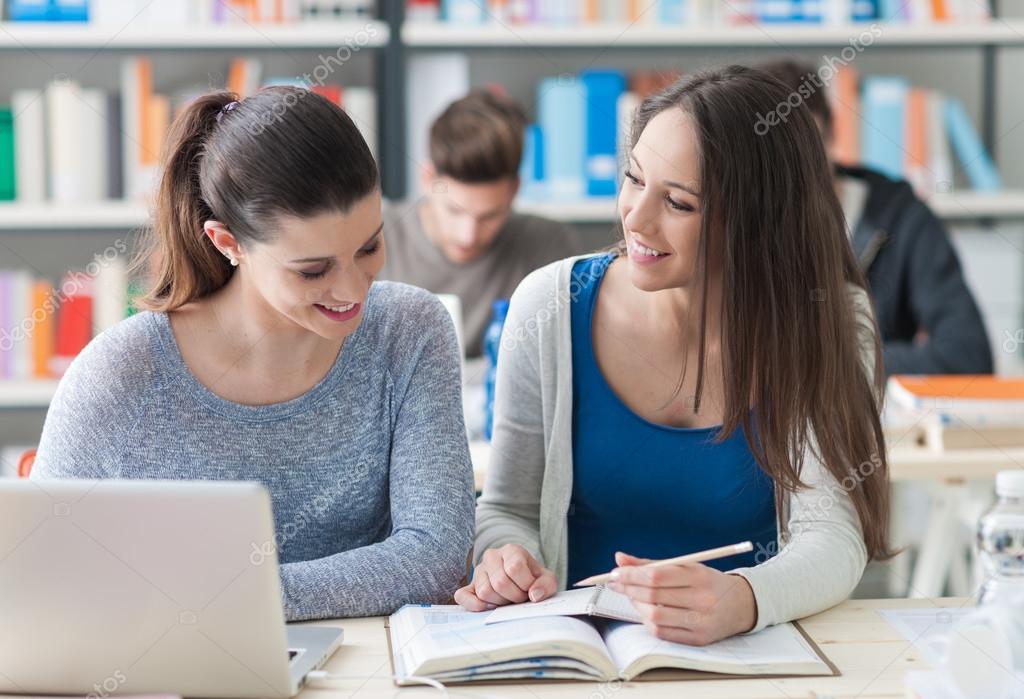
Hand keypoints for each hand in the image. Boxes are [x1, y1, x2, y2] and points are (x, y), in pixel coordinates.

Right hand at [454, 544, 557, 611]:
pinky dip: (474, 605)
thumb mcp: (546, 579)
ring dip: (500, 602)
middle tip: (520, 598)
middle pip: (500, 582)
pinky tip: (488, 607)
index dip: (525, 585)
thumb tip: (534, 595)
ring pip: (485, 591)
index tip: (530, 590)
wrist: (521, 581)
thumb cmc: (533, 579)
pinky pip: (462, 596)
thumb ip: (546, 585)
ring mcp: (478, 571)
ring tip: (508, 599)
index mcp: (511, 550)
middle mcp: (492, 556)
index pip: (515, 568)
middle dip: (514, 596)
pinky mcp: (468, 586)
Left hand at [607, 552, 757, 645]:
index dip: (631, 575)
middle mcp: (702, 600)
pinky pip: (662, 633)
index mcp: (699, 576)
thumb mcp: (685, 566)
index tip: (615, 572)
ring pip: (654, 616)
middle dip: (629, 589)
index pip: (656, 576)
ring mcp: (701, 622)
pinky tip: (647, 611)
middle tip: (616, 583)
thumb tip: (619, 559)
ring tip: (633, 596)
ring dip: (637, 605)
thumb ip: (651, 564)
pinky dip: (648, 621)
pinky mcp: (698, 639)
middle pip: (653, 596)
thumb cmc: (708, 582)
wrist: (742, 604)